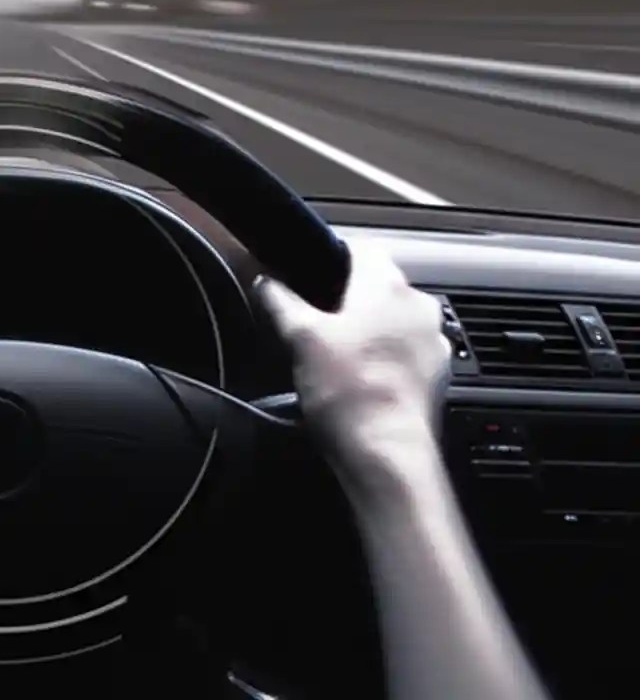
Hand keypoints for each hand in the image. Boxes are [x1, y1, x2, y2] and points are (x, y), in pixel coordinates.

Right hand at [256, 240, 451, 508]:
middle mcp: (420, 307)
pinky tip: (360, 379)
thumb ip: (281, 302)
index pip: (362, 248)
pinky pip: (407, 352)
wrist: (386, 454)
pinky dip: (386, 358)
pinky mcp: (436, 375)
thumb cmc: (348, 392)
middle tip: (315, 321)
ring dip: (370, 329)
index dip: (332, 257)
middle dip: (348, 299)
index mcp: (388, 286)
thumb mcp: (301, 339)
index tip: (310, 276)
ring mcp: (433, 342)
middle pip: (379, 285)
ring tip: (337, 355)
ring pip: (394, 320)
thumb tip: (265, 282)